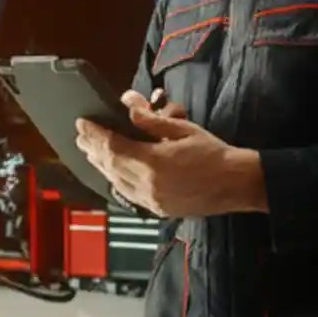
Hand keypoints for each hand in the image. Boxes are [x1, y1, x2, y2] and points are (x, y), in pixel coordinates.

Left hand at [74, 90, 267, 216]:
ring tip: (91, 152)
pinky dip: (116, 180)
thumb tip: (128, 107)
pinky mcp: (158, 210)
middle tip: (80, 136)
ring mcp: (152, 201)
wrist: (236, 183)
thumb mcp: (183, 129)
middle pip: (110, 166)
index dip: (95, 135)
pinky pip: (128, 194)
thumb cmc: (214, 153)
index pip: (113, 147)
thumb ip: (152, 121)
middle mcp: (148, 186)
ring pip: (116, 182)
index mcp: (154, 163)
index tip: (82, 123)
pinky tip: (113, 171)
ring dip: (102, 166)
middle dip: (93, 149)